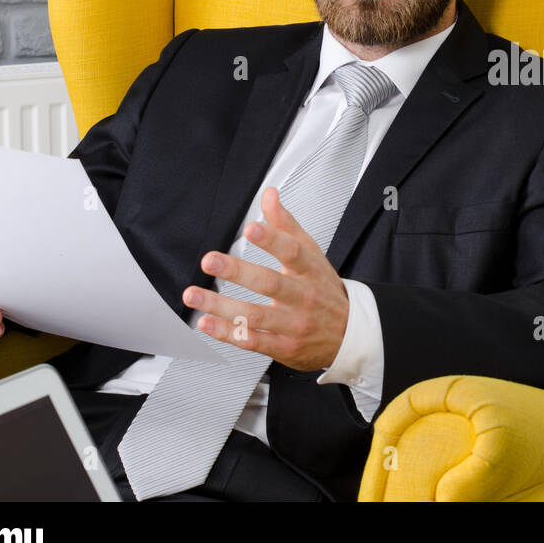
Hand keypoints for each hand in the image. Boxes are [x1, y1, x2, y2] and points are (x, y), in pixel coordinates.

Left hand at [183, 187, 349, 371]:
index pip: (293, 252)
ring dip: (221, 306)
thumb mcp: (312, 255)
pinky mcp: (283, 346)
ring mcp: (293, 324)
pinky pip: (252, 340)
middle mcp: (302, 297)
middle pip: (270, 283)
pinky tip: (206, 323)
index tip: (251, 229)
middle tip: (211, 260)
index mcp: (310, 270)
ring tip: (193, 295)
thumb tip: (269, 195)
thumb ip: (286, 225)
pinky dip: (227, 332)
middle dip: (238, 271)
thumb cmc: (324, 290)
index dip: (272, 239)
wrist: (349, 335)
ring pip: (255, 314)